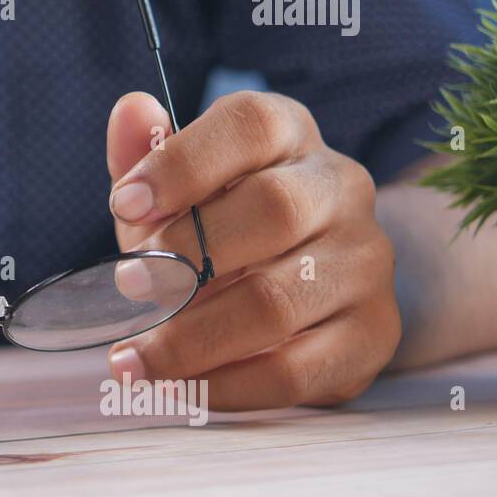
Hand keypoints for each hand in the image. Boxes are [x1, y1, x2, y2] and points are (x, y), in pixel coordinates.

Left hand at [104, 90, 399, 407]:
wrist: (314, 286)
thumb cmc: (223, 228)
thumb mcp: (175, 192)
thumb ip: (144, 156)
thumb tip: (130, 108)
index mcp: (289, 137)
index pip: (250, 125)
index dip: (182, 162)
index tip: (124, 204)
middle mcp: (339, 188)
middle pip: (273, 208)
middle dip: (187, 253)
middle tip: (129, 286)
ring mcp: (365, 262)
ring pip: (278, 301)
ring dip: (192, 338)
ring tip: (133, 357)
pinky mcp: (373, 334)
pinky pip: (295, 370)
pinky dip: (225, 385)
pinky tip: (177, 387)